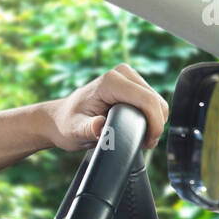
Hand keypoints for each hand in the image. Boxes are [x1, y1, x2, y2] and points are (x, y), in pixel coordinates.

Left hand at [42, 64, 169, 151]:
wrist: (61, 118)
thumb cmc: (67, 124)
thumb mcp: (75, 130)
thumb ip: (88, 129)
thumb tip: (100, 126)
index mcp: (110, 82)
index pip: (147, 100)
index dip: (154, 123)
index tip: (148, 142)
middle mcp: (122, 74)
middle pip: (155, 101)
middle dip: (155, 125)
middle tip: (142, 144)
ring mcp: (129, 76)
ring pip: (157, 102)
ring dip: (154, 122)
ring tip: (139, 138)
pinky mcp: (134, 84)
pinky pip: (153, 102)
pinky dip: (151, 118)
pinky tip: (138, 129)